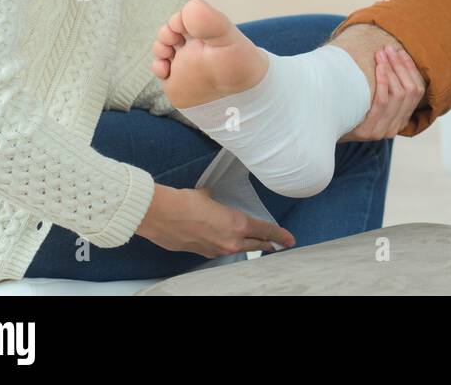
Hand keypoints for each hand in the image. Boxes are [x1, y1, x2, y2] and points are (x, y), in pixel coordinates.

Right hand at [136, 184, 295, 257]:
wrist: (160, 215)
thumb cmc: (186, 202)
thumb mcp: (209, 196)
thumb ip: (218, 202)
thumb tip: (213, 199)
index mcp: (237, 225)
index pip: (266, 231)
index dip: (280, 236)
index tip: (290, 240)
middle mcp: (230, 241)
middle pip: (256, 244)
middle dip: (268, 244)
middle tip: (277, 244)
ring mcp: (216, 250)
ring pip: (239, 249)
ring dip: (248, 245)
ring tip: (255, 243)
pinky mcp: (202, 253)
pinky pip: (221, 250)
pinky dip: (227, 245)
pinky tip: (225, 241)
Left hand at [339, 45, 424, 140]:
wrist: (325, 129)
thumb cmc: (349, 107)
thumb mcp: (371, 101)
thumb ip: (386, 89)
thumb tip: (393, 55)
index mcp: (400, 120)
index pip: (417, 92)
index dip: (410, 69)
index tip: (401, 52)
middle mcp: (395, 127)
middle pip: (410, 91)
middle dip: (401, 66)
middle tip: (389, 49)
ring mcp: (382, 131)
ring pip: (398, 95)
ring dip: (391, 70)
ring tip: (381, 54)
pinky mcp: (368, 131)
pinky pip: (382, 101)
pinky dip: (383, 81)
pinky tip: (378, 67)